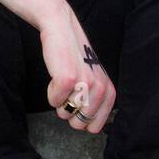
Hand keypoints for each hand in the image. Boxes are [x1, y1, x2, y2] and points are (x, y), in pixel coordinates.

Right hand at [38, 7, 114, 133]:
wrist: (62, 30)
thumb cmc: (74, 58)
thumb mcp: (93, 80)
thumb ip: (96, 102)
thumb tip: (90, 128)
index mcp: (108, 92)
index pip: (95, 127)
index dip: (80, 118)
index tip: (77, 101)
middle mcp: (100, 89)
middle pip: (78, 124)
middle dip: (68, 111)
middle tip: (68, 90)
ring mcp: (85, 84)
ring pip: (64, 114)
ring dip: (58, 101)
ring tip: (62, 81)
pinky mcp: (68, 79)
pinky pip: (52, 102)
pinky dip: (49, 92)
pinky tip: (55, 76)